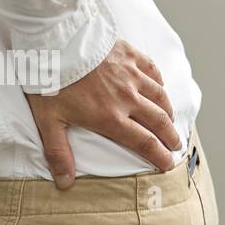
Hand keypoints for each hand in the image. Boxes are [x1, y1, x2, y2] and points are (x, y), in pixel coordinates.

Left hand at [24, 39, 180, 188]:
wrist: (54, 41)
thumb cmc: (49, 80)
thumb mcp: (48, 121)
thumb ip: (59, 153)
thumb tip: (64, 183)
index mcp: (110, 117)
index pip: (143, 142)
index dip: (159, 155)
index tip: (168, 164)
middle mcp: (127, 98)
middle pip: (159, 121)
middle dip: (171, 136)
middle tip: (176, 145)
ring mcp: (130, 74)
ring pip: (160, 96)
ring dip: (168, 111)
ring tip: (171, 120)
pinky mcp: (128, 54)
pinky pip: (152, 70)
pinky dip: (160, 82)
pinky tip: (159, 87)